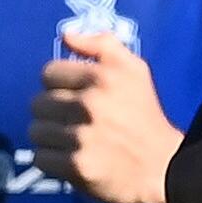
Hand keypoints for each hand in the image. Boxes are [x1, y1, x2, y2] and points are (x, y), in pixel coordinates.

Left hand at [30, 26, 181, 202]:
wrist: (165, 168)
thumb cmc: (145, 116)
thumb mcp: (135, 71)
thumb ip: (102, 45)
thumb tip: (66, 34)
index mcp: (101, 77)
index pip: (48, 73)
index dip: (59, 86)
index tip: (74, 97)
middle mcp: (90, 105)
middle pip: (37, 103)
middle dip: (53, 113)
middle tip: (74, 122)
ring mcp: (82, 137)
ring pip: (36, 131)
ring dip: (51, 138)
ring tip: (73, 142)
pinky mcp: (78, 167)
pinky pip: (40, 158)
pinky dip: (52, 161)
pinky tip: (71, 160)